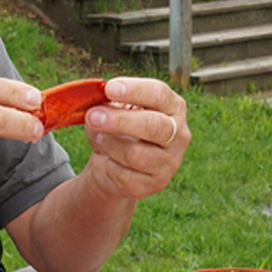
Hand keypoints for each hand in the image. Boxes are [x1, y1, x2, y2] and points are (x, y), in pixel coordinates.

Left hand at [80, 77, 188, 199]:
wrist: (113, 163)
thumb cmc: (114, 129)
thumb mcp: (109, 110)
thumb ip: (104, 104)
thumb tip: (95, 109)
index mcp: (172, 106)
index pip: (159, 94)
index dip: (134, 90)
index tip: (109, 88)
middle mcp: (179, 134)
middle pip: (154, 126)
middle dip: (120, 120)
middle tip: (93, 116)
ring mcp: (170, 161)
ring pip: (135, 153)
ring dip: (109, 144)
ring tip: (101, 139)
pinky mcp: (156, 183)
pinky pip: (125, 176)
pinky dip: (107, 166)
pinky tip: (107, 160)